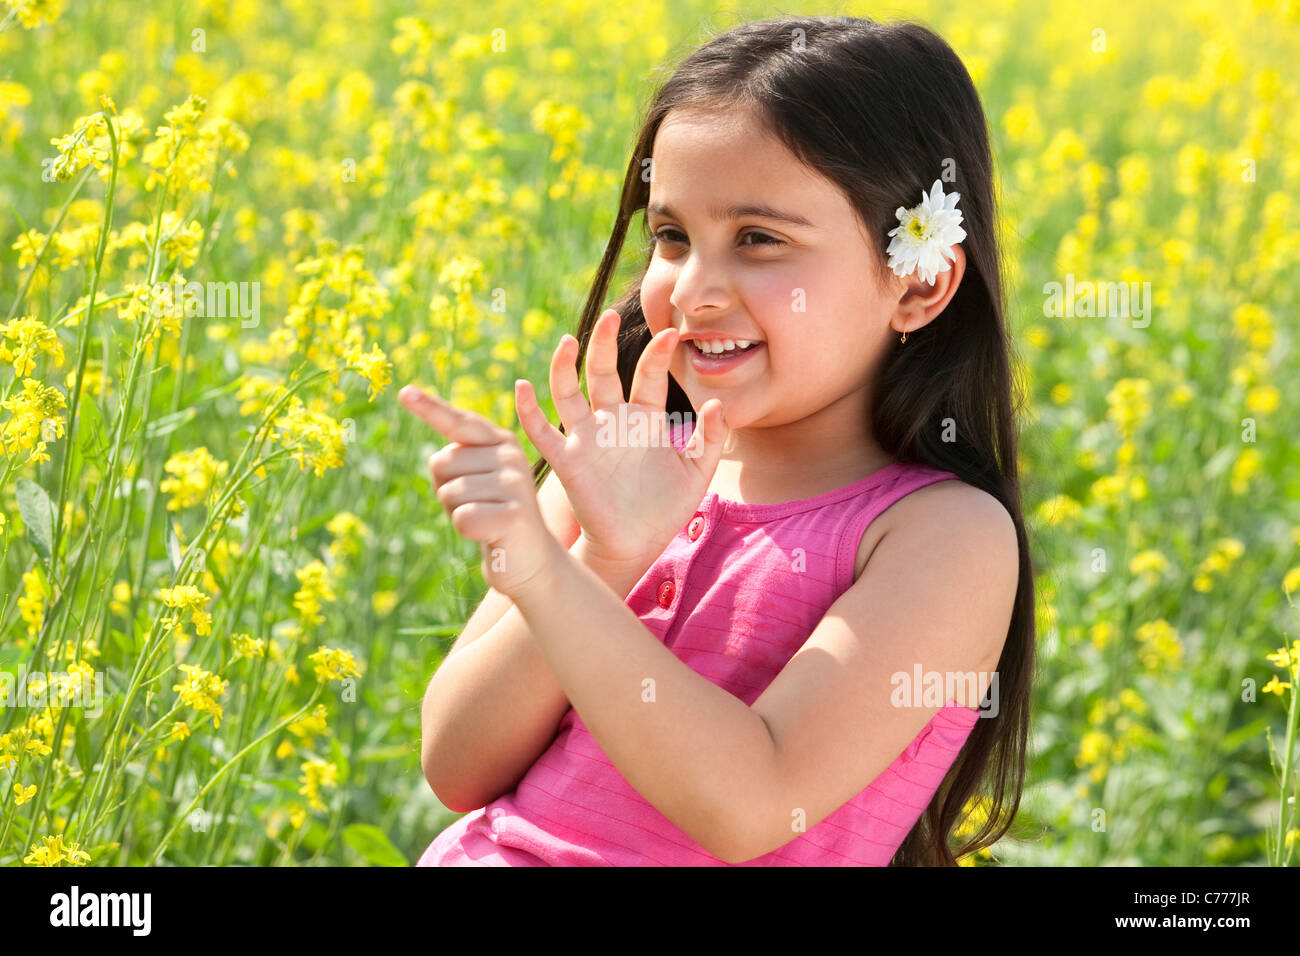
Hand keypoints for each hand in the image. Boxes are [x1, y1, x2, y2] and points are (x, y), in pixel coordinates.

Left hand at [399, 384, 564, 599]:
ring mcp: (515, 484)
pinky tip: (490, 535)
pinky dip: (467, 531)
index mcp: (500, 441)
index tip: (404, 393)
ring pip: (450, 493)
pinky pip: (462, 518)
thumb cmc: (492, 517)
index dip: (430, 408)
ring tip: (484, 520)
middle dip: (446, 492)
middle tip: (477, 507)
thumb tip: (438, 459)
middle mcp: (511, 455)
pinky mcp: (514, 515)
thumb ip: (457, 461)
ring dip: (457, 514)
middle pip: (441, 464)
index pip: (459, 422)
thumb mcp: (475, 482)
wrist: (530, 560)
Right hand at [514, 308, 729, 574]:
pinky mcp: (568, 462)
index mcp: (645, 418)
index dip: (658, 355)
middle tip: (609, 317)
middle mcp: (612, 421)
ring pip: (569, 394)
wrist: (637, 545)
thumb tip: (719, 405)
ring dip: (565, 368)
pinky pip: (542, 433)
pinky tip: (522, 387)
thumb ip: (709, 439)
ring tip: (567, 342)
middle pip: (603, 373)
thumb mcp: (697, 472)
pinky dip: (529, 411)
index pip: (649, 376)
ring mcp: (587, 439)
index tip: (673, 335)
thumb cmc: (666, 507)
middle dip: (604, 344)